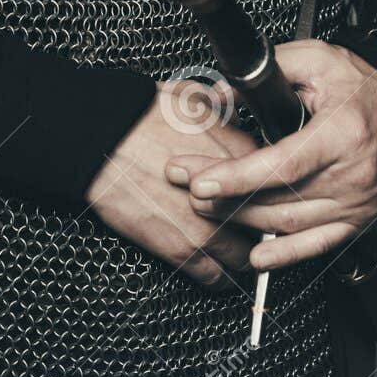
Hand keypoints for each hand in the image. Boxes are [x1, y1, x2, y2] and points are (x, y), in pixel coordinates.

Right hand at [84, 80, 259, 288]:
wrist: (100, 136)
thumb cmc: (139, 114)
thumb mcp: (194, 98)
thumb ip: (223, 115)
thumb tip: (231, 116)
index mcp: (240, 155)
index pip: (275, 184)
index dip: (266, 190)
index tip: (257, 193)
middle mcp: (232, 195)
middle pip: (266, 224)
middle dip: (259, 224)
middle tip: (249, 223)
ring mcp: (208, 226)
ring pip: (246, 256)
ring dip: (240, 252)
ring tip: (231, 246)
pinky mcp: (182, 249)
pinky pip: (216, 278)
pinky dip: (219, 276)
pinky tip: (215, 266)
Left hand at [163, 42, 376, 270]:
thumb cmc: (360, 87)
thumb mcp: (315, 59)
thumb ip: (267, 71)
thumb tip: (221, 94)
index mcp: (343, 133)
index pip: (283, 165)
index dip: (237, 177)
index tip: (200, 181)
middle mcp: (353, 174)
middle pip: (279, 198)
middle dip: (226, 198)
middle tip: (187, 188)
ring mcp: (357, 202)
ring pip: (290, 224)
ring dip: (243, 222)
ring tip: (207, 210)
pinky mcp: (357, 220)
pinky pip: (317, 245)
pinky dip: (285, 255)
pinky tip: (255, 257)